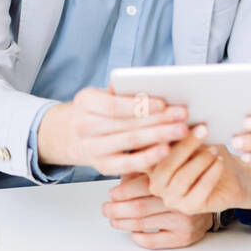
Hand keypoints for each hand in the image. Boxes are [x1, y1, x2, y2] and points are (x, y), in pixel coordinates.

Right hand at [37, 87, 188, 175]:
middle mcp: (84, 126)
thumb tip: (154, 84)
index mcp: (85, 102)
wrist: (68, 135)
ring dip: (159, 136)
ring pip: (130, 142)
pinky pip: (128, 164)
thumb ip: (123, 91)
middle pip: (127, 124)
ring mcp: (92, 149)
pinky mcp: (102, 166)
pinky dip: (148, 157)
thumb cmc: (95, 111)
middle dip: (159, 120)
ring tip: (182, 131)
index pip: (113, 105)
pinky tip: (166, 151)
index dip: (139, 106)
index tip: (163, 103)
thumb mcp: (101, 95)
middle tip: (183, 115)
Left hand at [103, 171, 213, 248]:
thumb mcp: (170, 165)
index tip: (111, 194)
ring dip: (122, 223)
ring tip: (113, 219)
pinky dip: (139, 238)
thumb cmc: (186, 180)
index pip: (141, 187)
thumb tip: (122, 166)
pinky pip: (154, 242)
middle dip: (116, 209)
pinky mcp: (185, 237)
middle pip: (138, 208)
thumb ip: (147, 166)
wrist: (215, 196)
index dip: (122, 192)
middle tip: (106, 209)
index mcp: (174, 179)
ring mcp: (183, 221)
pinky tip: (133, 232)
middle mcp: (179, 201)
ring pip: (142, 225)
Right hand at [145, 125, 250, 214]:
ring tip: (214, 149)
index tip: (174, 118)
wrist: (233, 177)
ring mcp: (171, 199)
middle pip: (165, 165)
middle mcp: (156, 184)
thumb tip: (176, 115)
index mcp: (151, 164)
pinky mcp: (189, 208)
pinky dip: (211, 173)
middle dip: (186, 145)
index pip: (147, 152)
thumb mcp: (194, 138)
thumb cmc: (209, 154)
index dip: (158, 137)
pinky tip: (220, 162)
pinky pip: (200, 189)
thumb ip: (181, 132)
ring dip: (202, 160)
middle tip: (202, 130)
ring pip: (183, 177)